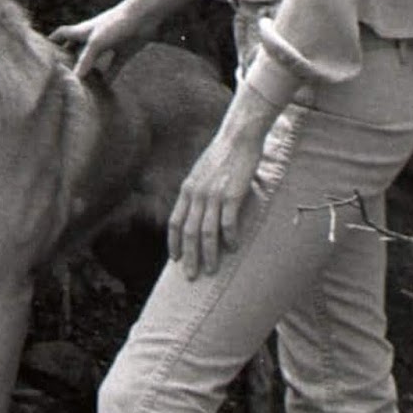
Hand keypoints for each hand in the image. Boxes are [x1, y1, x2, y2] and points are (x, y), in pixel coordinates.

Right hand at [49, 3, 146, 80]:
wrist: (144, 16)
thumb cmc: (117, 24)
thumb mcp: (97, 43)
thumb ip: (85, 60)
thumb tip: (74, 79)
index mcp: (83, 30)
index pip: (62, 34)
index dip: (52, 40)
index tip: (42, 50)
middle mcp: (94, 37)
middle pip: (76, 47)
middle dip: (67, 56)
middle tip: (58, 72)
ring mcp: (109, 44)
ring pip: (94, 58)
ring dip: (87, 69)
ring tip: (79, 84)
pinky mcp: (124, 51)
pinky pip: (113, 66)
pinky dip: (109, 77)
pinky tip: (105, 89)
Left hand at [167, 124, 264, 280]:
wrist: (238, 136)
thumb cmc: (222, 154)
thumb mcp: (201, 172)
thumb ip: (197, 191)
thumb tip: (197, 211)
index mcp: (187, 189)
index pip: (175, 222)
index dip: (174, 243)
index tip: (175, 260)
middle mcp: (196, 194)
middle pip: (188, 232)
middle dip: (189, 257)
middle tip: (190, 277)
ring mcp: (213, 195)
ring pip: (206, 233)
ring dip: (208, 254)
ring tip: (211, 270)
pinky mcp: (232, 194)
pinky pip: (228, 223)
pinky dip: (229, 238)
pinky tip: (233, 248)